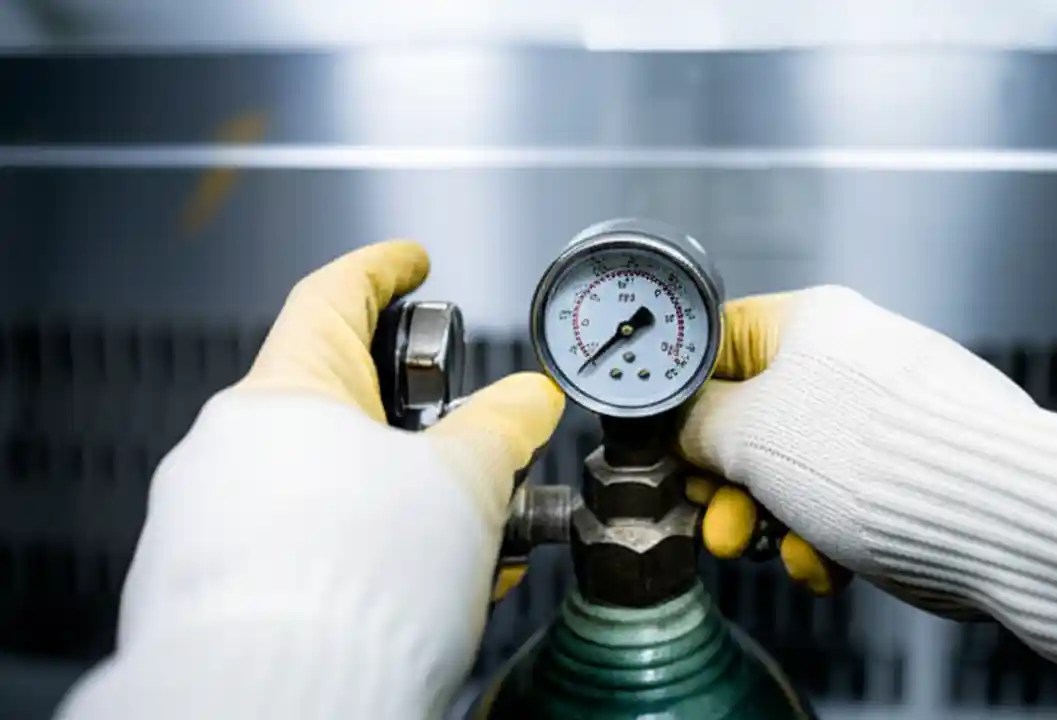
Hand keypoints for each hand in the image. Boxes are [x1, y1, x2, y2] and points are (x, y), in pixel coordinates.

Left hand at [58, 241, 563, 719]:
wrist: (283, 700)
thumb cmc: (357, 589)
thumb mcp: (465, 483)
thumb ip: (504, 426)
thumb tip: (530, 400)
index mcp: (287, 392)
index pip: (333, 294)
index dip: (382, 269)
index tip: (409, 262)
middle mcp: (232, 446)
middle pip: (334, 400)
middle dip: (407, 419)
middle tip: (460, 441)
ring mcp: (212, 517)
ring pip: (321, 480)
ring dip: (390, 496)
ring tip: (453, 538)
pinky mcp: (214, 584)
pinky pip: (299, 540)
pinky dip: (358, 546)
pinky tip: (409, 581)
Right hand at [677, 285, 1056, 708]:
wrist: (996, 515)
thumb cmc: (877, 457)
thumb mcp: (750, 434)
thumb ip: (697, 425)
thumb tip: (681, 427)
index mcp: (809, 323)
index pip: (717, 342)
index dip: (681, 398)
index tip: (661, 445)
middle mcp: (847, 361)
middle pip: (751, 418)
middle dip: (725, 480)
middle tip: (711, 516)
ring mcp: (881, 416)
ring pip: (792, 469)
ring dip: (770, 518)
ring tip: (776, 550)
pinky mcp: (908, 469)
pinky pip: (839, 499)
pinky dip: (821, 535)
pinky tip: (825, 564)